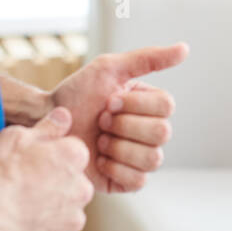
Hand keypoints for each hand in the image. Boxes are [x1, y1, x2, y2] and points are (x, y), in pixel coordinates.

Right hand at [0, 105, 93, 230]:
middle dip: (56, 187)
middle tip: (28, 189)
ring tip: (23, 211)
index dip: (51, 159)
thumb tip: (65, 115)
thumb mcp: (18, 135)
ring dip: (51, 213)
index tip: (32, 164)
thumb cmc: (0, 172)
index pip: (73, 155)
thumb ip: (47, 126)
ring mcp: (74, 220)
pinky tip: (23, 229)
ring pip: (67, 214)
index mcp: (75, 157)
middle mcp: (83, 189)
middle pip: (74, 185)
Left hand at [49, 43, 184, 192]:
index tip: (108, 100)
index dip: (134, 104)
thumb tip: (185, 48)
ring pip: (153, 158)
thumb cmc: (76, 94)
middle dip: (124, 125)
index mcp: (151, 106)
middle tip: (101, 121)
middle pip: (162, 133)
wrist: (46, 124)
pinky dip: (115, 168)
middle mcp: (151, 133)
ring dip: (119, 147)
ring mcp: (140, 158)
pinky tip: (98, 159)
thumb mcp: (109, 68)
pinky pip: (139, 181)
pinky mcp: (127, 182)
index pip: (166, 106)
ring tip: (99, 141)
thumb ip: (148, 58)